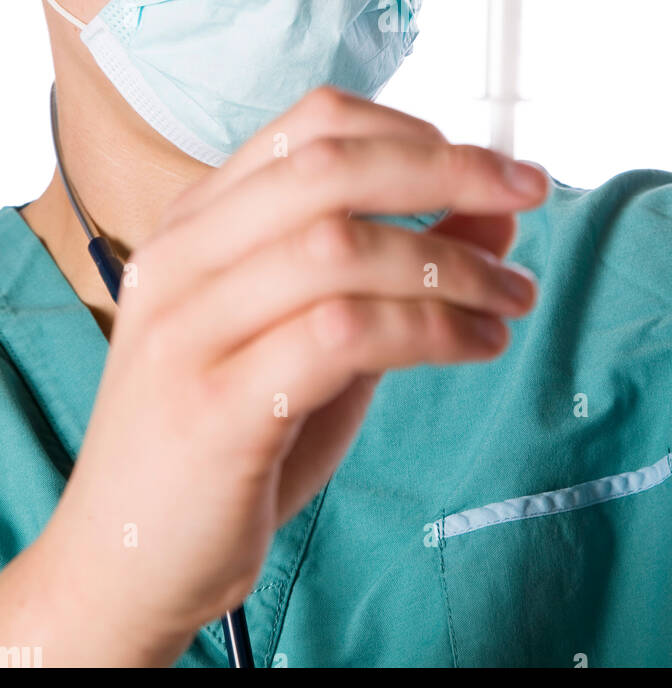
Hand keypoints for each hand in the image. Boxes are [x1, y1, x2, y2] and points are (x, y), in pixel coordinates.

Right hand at [41, 87, 547, 659]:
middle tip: (529, 193)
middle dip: (449, 172)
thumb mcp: (319, 338)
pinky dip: (431, 328)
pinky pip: (343, 334)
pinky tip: (476, 344)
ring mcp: (188, 329)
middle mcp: (183, 259)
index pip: (311, 126)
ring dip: (452, 264)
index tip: (491, 164)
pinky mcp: (213, 406)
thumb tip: (496, 213)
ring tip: (511, 296)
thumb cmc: (227, 442)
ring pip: (341, 246)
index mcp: (197, 224)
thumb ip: (395, 269)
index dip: (414, 130)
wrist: (127, 562)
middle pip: (329, 168)